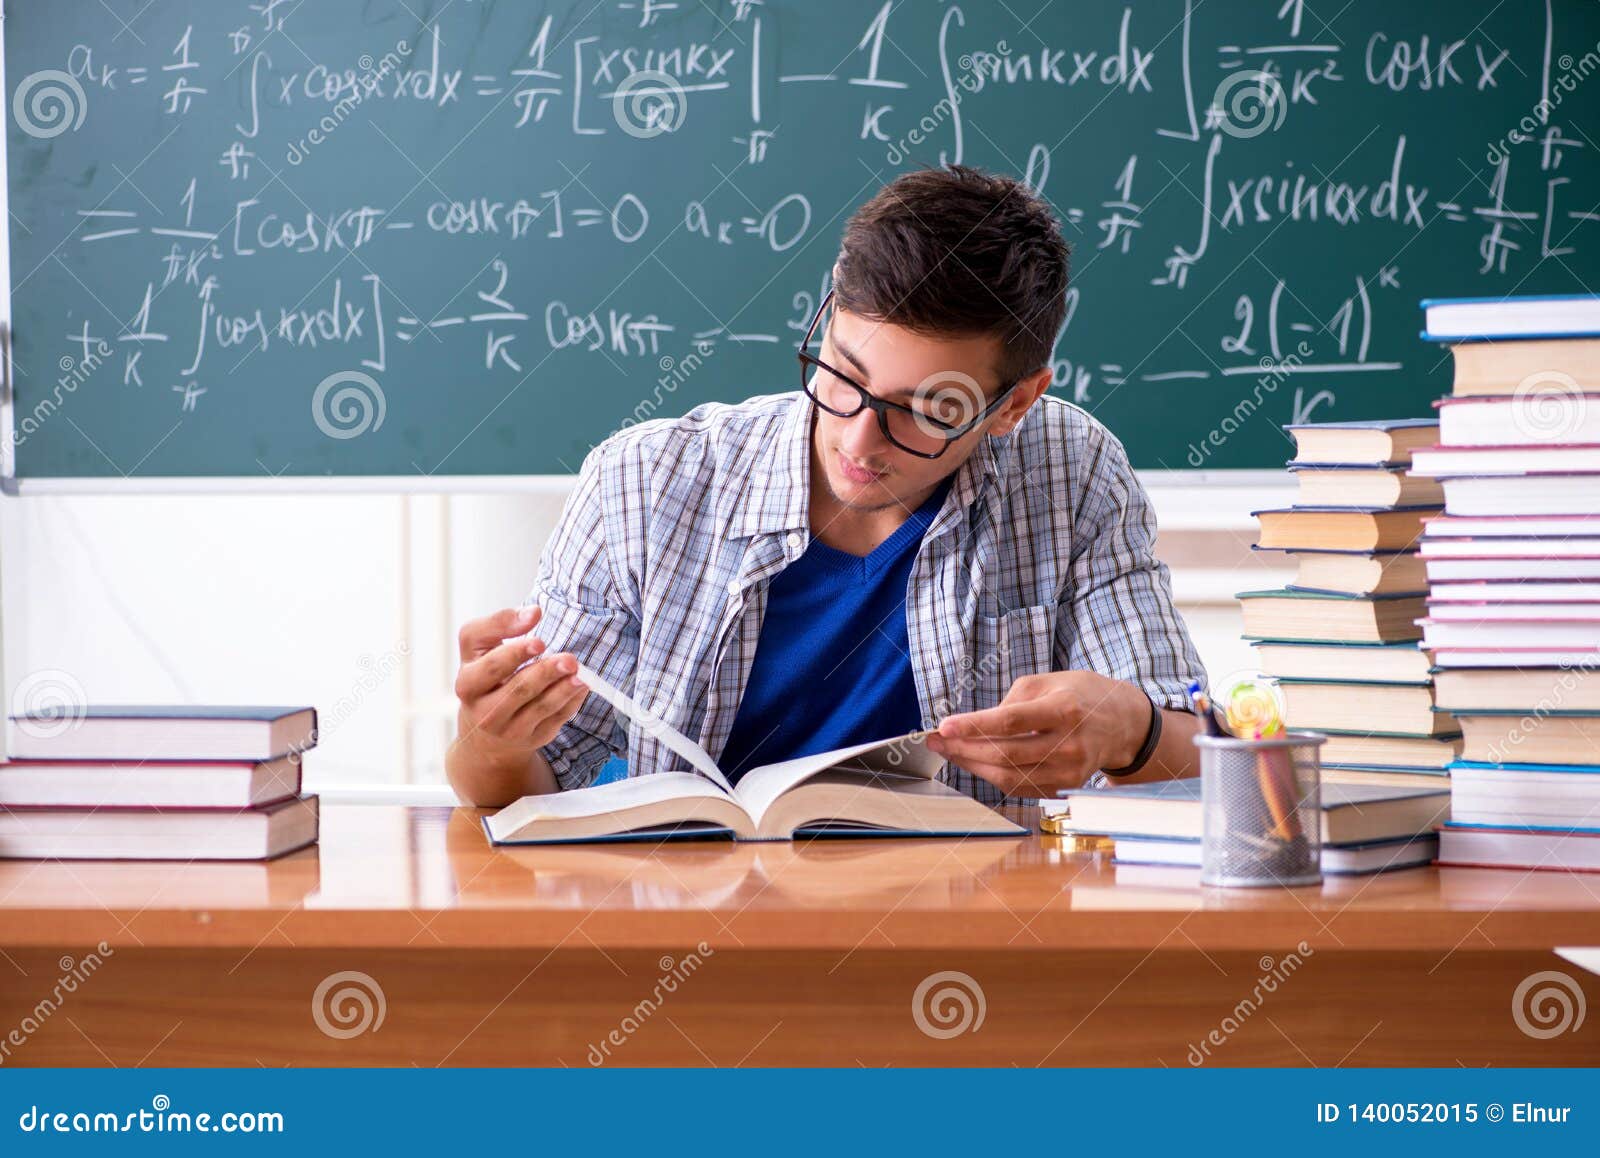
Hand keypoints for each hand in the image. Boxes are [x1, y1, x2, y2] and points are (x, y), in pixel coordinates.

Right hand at [452, 605, 588, 762]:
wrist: (485, 729)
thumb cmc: (485, 677)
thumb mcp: (477, 648)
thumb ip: (498, 624)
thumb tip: (532, 612)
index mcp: (468, 684)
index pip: (491, 667)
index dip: (515, 653)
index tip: (540, 641)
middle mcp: (485, 712)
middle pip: (518, 689)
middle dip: (545, 672)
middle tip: (568, 658)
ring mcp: (509, 729)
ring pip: (540, 707)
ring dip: (564, 687)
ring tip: (577, 670)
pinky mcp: (532, 738)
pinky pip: (556, 719)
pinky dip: (572, 700)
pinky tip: (581, 685)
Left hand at [925, 670, 1150, 796]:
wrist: (1123, 724)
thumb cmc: (1081, 695)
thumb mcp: (1049, 680)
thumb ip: (1012, 700)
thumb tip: (977, 725)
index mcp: (1064, 709)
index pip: (1011, 721)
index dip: (974, 725)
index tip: (944, 726)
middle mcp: (1069, 744)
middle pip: (1004, 753)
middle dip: (963, 748)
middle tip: (937, 739)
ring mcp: (1069, 770)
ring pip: (1008, 776)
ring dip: (971, 765)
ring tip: (950, 750)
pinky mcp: (1065, 786)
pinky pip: (1019, 786)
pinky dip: (992, 776)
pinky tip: (976, 762)